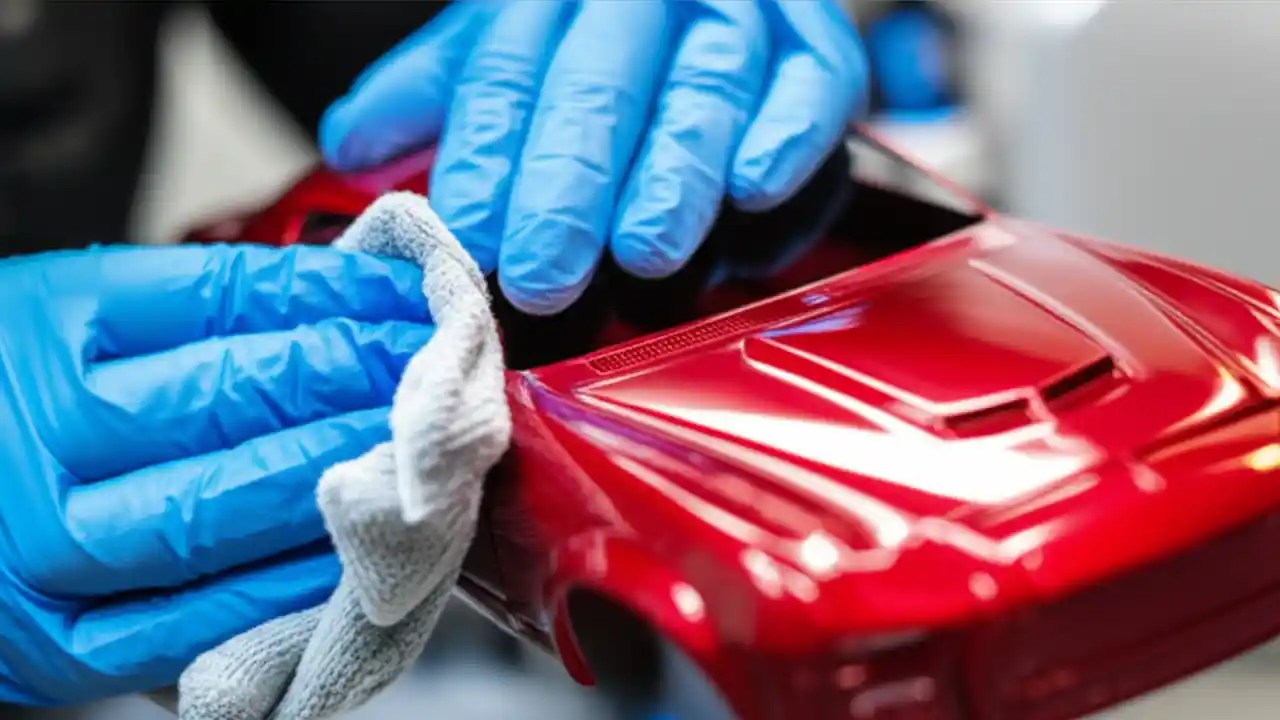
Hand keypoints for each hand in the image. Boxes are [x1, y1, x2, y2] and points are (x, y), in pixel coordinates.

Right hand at [0, 244, 431, 705]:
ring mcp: (46, 547)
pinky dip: (287, 588)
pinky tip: (355, 554)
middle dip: (355, 381)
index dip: (334, 299)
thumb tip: (356, 300)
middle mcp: (37, 434)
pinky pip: (196, 620)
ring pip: (217, 510)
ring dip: (337, 478)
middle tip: (438, 371)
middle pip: (229, 399)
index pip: (220, 299)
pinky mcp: (62, 645)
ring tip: (414, 453)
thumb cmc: (18, 400)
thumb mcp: (78, 318)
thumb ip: (198, 312)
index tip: (408, 297)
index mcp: (43, 326)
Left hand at [320, 0, 867, 314]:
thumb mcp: (500, 41)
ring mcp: (735, 13)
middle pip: (599, 85)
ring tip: (646, 251)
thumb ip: (435, 92)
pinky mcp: (813, 45)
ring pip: (704, 89)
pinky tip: (755, 185)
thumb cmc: (588, 35)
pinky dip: (789, 134)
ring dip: (674, 175)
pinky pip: (812, 85)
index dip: (488, 154)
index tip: (470, 234)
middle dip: (570, 185)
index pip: (507, 70)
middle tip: (546, 271)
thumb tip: (355, 148)